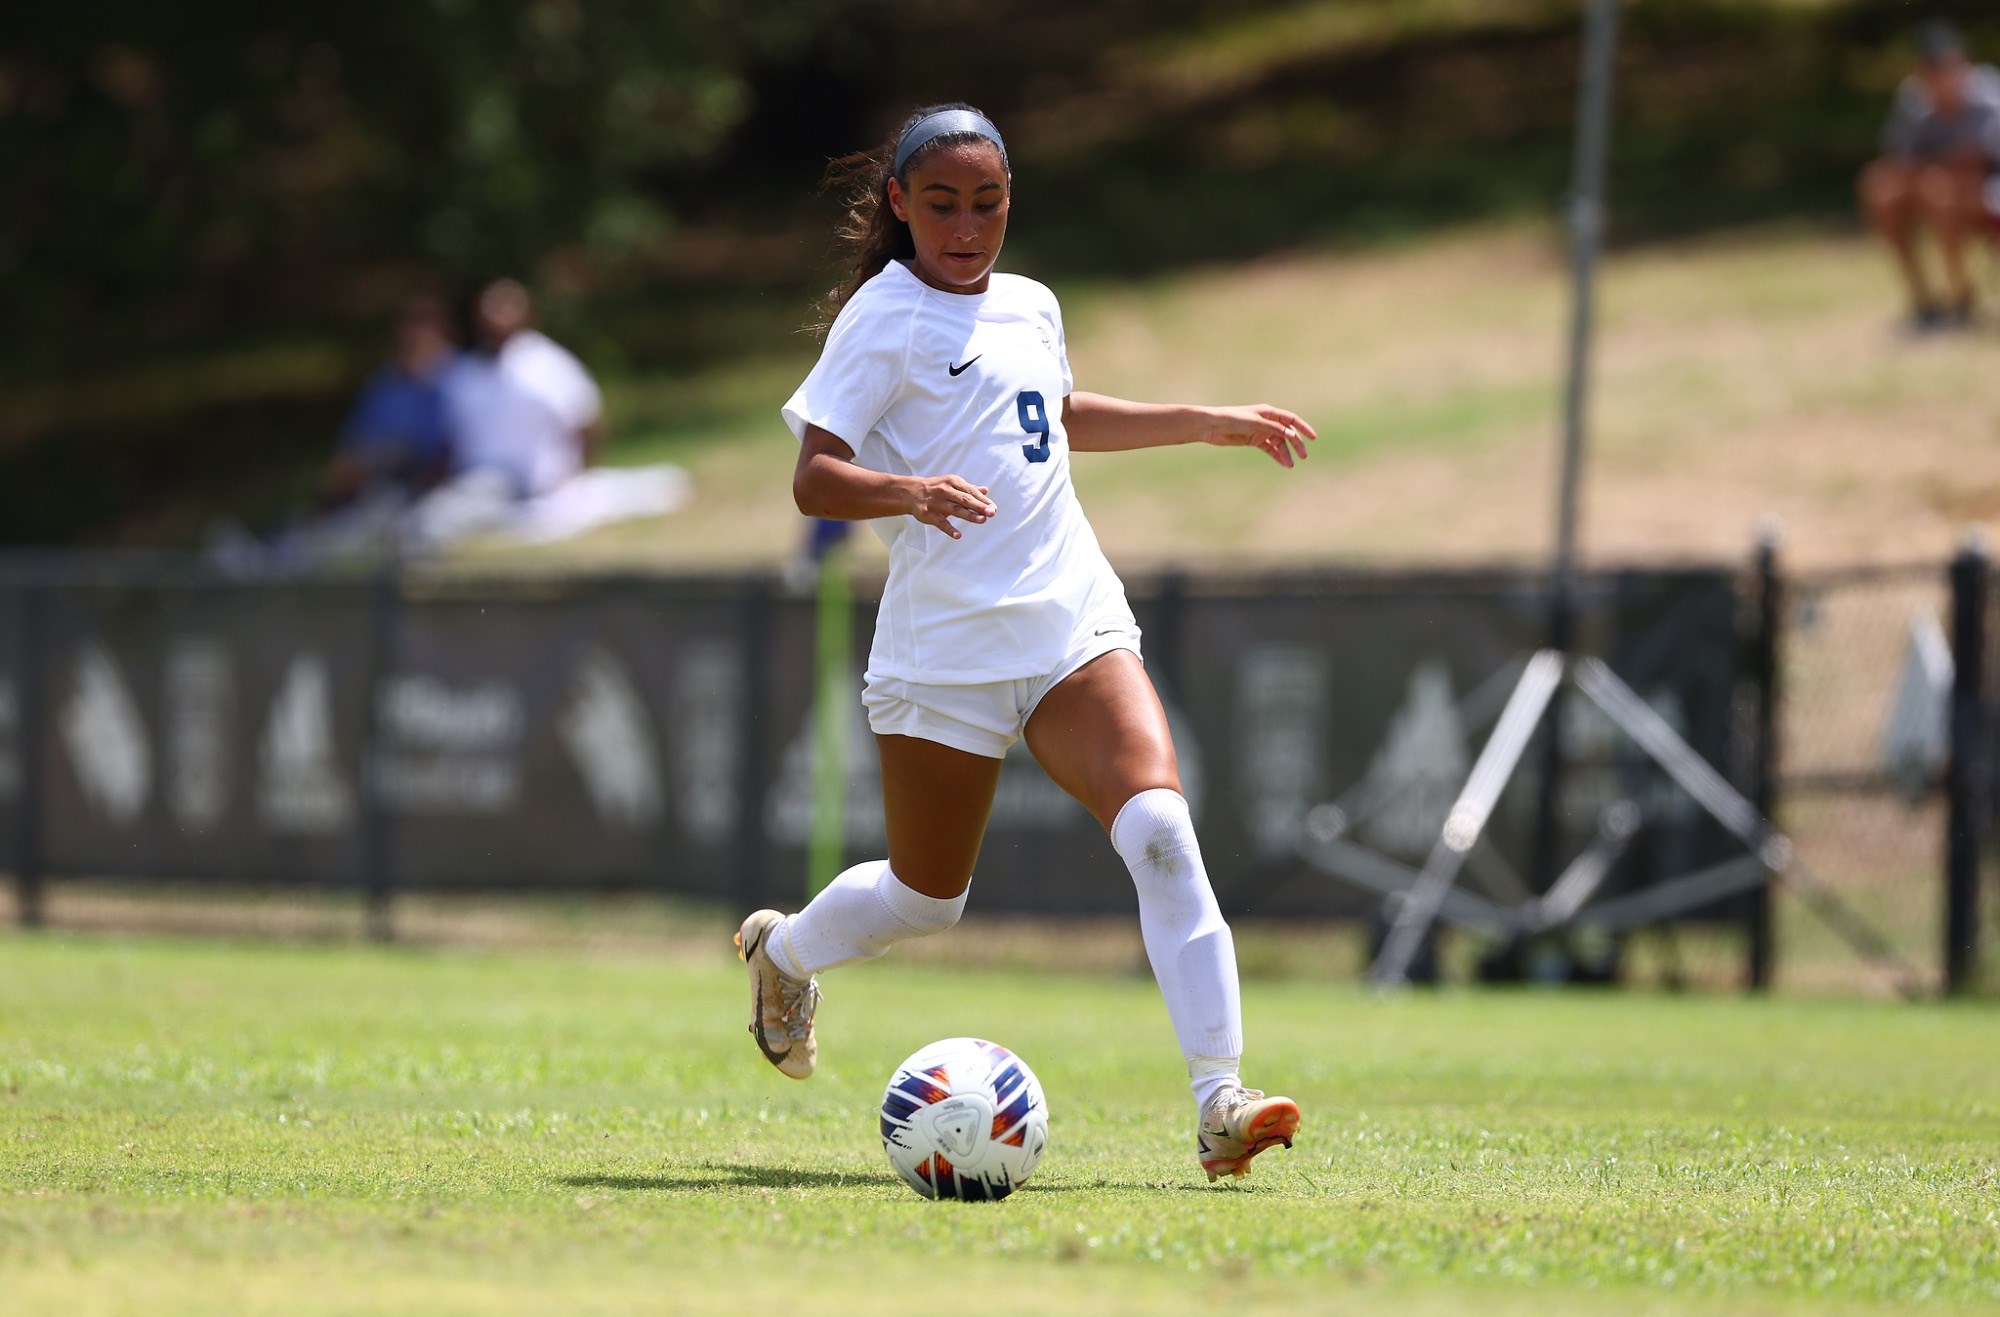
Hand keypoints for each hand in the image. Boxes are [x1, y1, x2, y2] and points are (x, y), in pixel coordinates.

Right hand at [905, 475, 997, 539]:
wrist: (911, 492)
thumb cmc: (936, 488)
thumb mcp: (952, 484)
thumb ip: (969, 489)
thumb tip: (986, 491)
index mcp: (953, 482)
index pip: (971, 491)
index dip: (983, 500)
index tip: (994, 508)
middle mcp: (945, 491)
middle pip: (965, 500)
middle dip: (979, 506)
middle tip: (992, 513)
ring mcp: (937, 503)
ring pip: (955, 510)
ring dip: (969, 515)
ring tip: (982, 520)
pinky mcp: (929, 514)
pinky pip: (941, 523)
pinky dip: (949, 529)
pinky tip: (958, 535)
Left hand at [1200, 405, 1316, 467]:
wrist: (1213, 426)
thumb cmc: (1233, 419)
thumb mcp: (1255, 423)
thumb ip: (1274, 429)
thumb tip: (1292, 435)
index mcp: (1269, 412)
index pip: (1291, 419)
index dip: (1303, 428)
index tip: (1313, 438)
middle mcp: (1267, 421)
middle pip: (1287, 433)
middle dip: (1296, 444)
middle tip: (1303, 456)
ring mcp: (1261, 431)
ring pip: (1278, 443)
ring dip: (1285, 453)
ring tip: (1290, 465)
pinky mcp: (1254, 441)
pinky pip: (1269, 449)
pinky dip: (1276, 456)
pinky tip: (1283, 463)